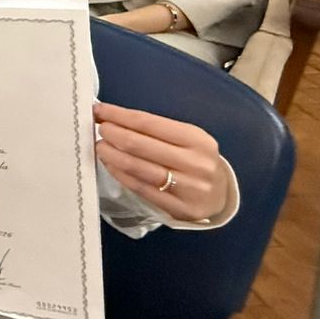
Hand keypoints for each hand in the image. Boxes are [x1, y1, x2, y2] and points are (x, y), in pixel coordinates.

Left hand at [94, 101, 229, 222]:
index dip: (120, 115)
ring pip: (139, 168)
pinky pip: (141, 188)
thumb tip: (113, 117)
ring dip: (112, 155)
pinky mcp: (179, 208)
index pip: (149, 123)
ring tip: (99, 147)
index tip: (100, 110)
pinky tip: (110, 165)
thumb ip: (155, 129)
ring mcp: (188, 188)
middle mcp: (195, 163)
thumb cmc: (196, 160)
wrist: (220, 195)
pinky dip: (121, 175)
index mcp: (197, 139)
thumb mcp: (187, 139)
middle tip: (99, 129)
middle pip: (141, 145)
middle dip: (113, 133)